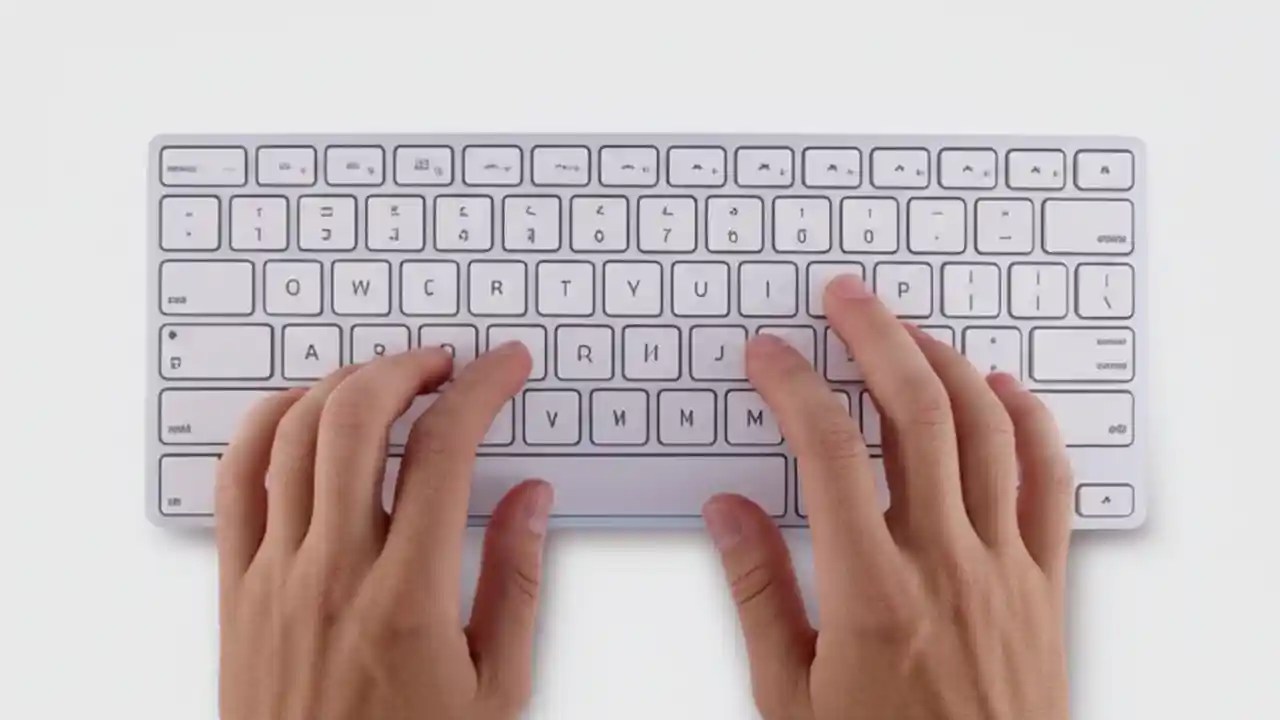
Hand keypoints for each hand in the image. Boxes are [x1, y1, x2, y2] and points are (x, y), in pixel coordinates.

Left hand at [215, 343, 549, 719]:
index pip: (445, 451)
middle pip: (357, 419)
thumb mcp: (497, 689)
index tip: (505, 366)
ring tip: (385, 380)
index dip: (482, 389)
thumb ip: (517, 582)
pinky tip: (299, 414)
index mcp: (409, 595)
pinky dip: (263, 427)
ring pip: (292, 435)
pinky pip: (234, 482)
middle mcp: (335, 570)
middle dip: (408, 367)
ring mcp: (276, 575)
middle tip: (445, 365)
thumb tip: (531, 498)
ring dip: (343, 385)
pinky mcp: (236, 589)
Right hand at [703, 274, 1071, 719]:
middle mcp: (945, 563)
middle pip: (917, 414)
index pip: (827, 452)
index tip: (768, 357)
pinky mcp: (1046, 584)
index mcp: (872, 591)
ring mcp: (1005, 568)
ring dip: (945, 364)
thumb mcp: (791, 696)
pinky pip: (1051, 482)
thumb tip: (727, 513)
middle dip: (876, 338)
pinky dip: (1030, 422)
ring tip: (906, 332)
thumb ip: (759, 595)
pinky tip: (1002, 389)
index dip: (793, 387)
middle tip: (844, 300)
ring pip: (987, 430)